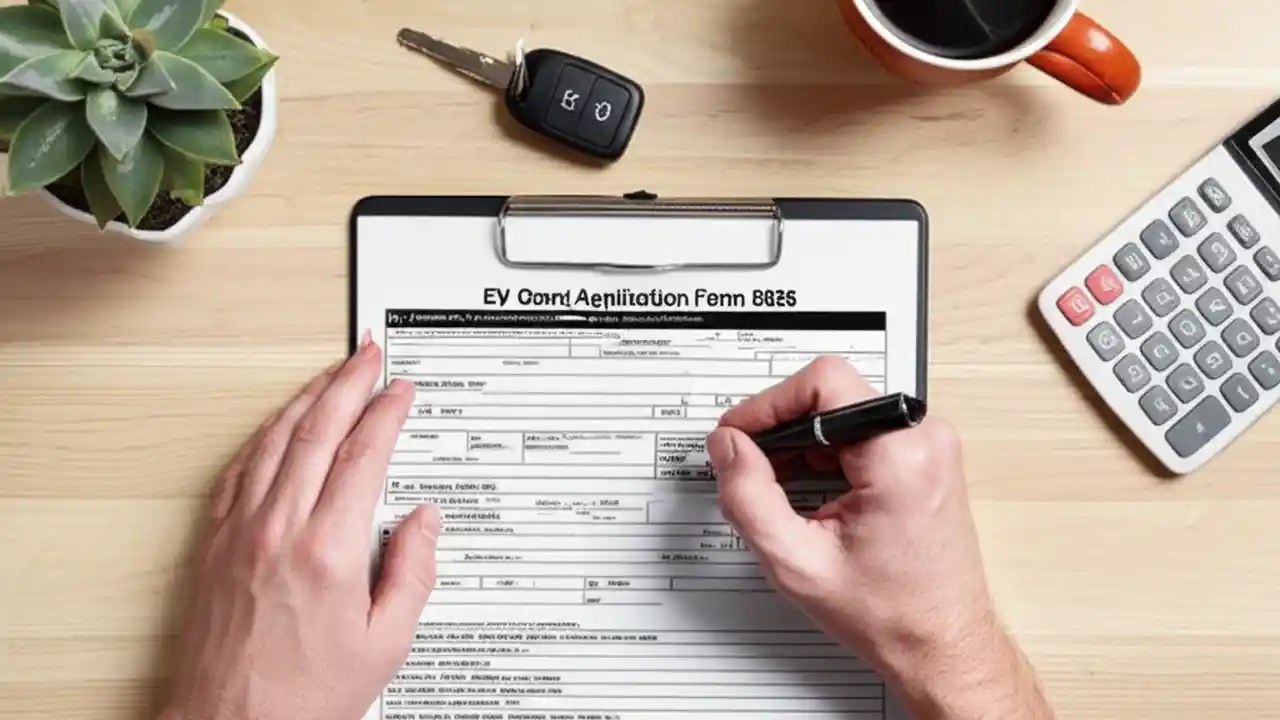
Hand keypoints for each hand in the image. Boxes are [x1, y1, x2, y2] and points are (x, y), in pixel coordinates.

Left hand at [160, 337, 437, 719]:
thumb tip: (422, 523)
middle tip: (368, 354)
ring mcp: (239, 532)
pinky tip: (279, 425)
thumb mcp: (385, 645)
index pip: (362, 456)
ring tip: (330, 374)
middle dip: (347, 384)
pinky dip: (265, 435)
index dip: (385, 414)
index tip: (400, 390)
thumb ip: (412, 574)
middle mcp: (278, 530)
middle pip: (316, 431)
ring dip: (306, 398)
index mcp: (328, 551)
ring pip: (274, 441)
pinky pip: (239, 469)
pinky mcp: (213, 543)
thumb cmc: (302, 699)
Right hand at [708, 358, 1051, 719]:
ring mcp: (928, 447)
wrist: (941, 644)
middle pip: (831, 394)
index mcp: (901, 456)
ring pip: (843, 413)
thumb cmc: (890, 614)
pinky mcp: (923, 459)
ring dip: (801, 442)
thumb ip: (749, 497)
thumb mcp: (796, 563)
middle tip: (749, 466)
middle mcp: (925, 439)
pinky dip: (825, 453)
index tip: (740, 434)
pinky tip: (806, 490)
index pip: (823, 382)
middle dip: (780, 427)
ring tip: (777, 486)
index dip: (768, 404)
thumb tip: (727, 447)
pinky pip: (861, 432)